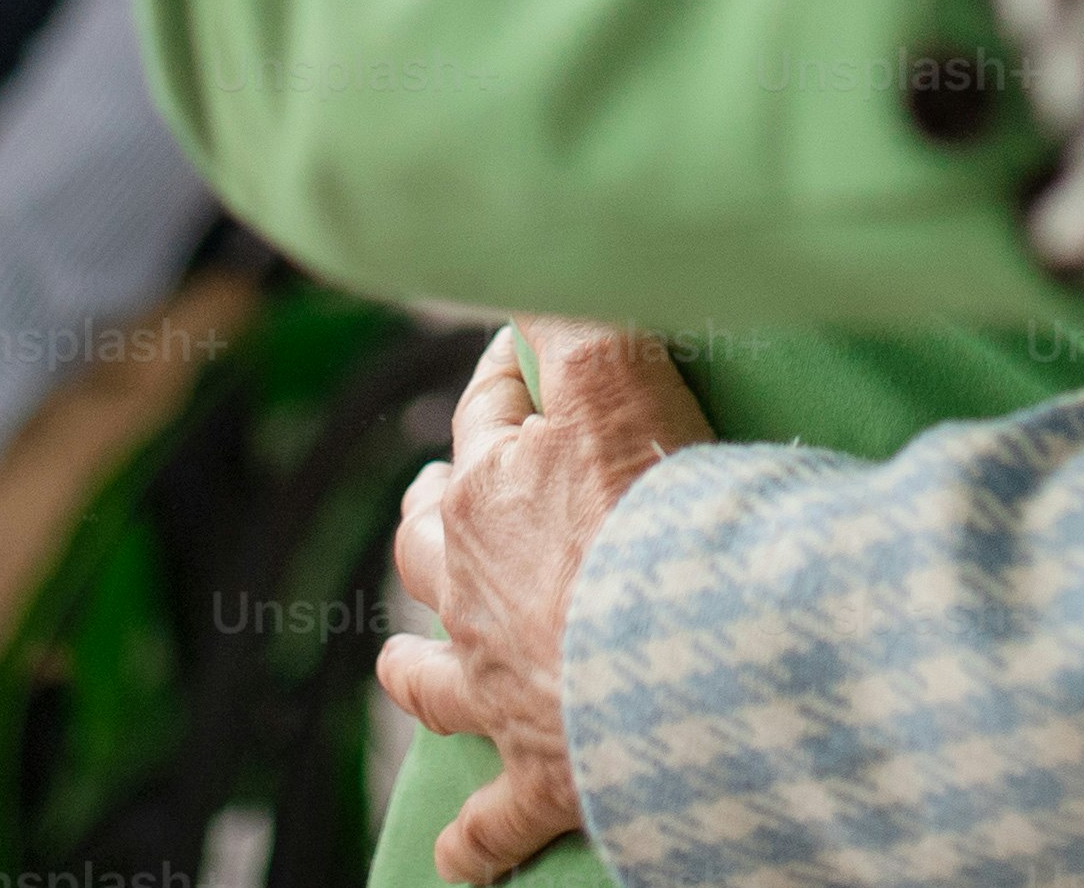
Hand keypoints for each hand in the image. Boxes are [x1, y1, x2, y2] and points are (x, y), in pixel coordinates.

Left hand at [382, 322, 706, 883]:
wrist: (684, 657)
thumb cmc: (658, 513)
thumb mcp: (623, 376)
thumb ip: (583, 312)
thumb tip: (540, 256)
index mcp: (494, 490)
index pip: (485, 417)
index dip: (502, 379)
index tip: (519, 356)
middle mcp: (476, 590)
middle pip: (428, 540)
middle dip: (432, 509)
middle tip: (438, 492)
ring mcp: (501, 687)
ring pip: (429, 674)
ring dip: (413, 665)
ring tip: (399, 661)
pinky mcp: (538, 776)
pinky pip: (489, 823)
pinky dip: (470, 844)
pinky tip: (455, 860)